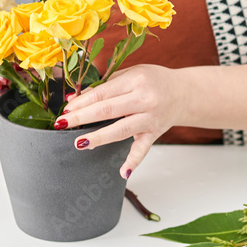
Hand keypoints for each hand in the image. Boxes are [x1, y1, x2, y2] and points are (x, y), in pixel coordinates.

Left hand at [58, 65, 187, 177]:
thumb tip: (76, 99)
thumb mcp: (131, 74)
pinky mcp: (155, 134)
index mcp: (136, 80)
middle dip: (82, 118)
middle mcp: (144, 99)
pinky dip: (133, 162)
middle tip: (63, 124)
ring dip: (99, 137)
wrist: (183, 92)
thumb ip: (106, 85)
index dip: (83, 102)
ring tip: (79, 143)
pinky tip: (122, 172)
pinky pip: (142, 149)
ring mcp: (150, 118)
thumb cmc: (153, 81)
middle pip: (107, 111)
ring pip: (121, 130)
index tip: (66, 109)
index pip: (103, 93)